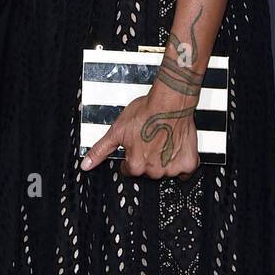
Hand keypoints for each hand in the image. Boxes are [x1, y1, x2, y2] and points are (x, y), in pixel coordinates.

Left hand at [80, 88, 198, 180]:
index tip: (135, 147)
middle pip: (147, 171)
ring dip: (163, 160)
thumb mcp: (117, 130)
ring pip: (165, 171)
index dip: (130, 157)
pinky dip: (181, 162)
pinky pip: (184, 171)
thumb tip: (86, 164)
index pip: (129, 170)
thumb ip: (101, 150)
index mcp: (135, 164)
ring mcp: (171, 169)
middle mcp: (153, 170)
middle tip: (149, 140)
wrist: (170, 102)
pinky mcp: (188, 164)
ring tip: (162, 140)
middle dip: (147, 158)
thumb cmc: (147, 112)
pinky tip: (175, 147)